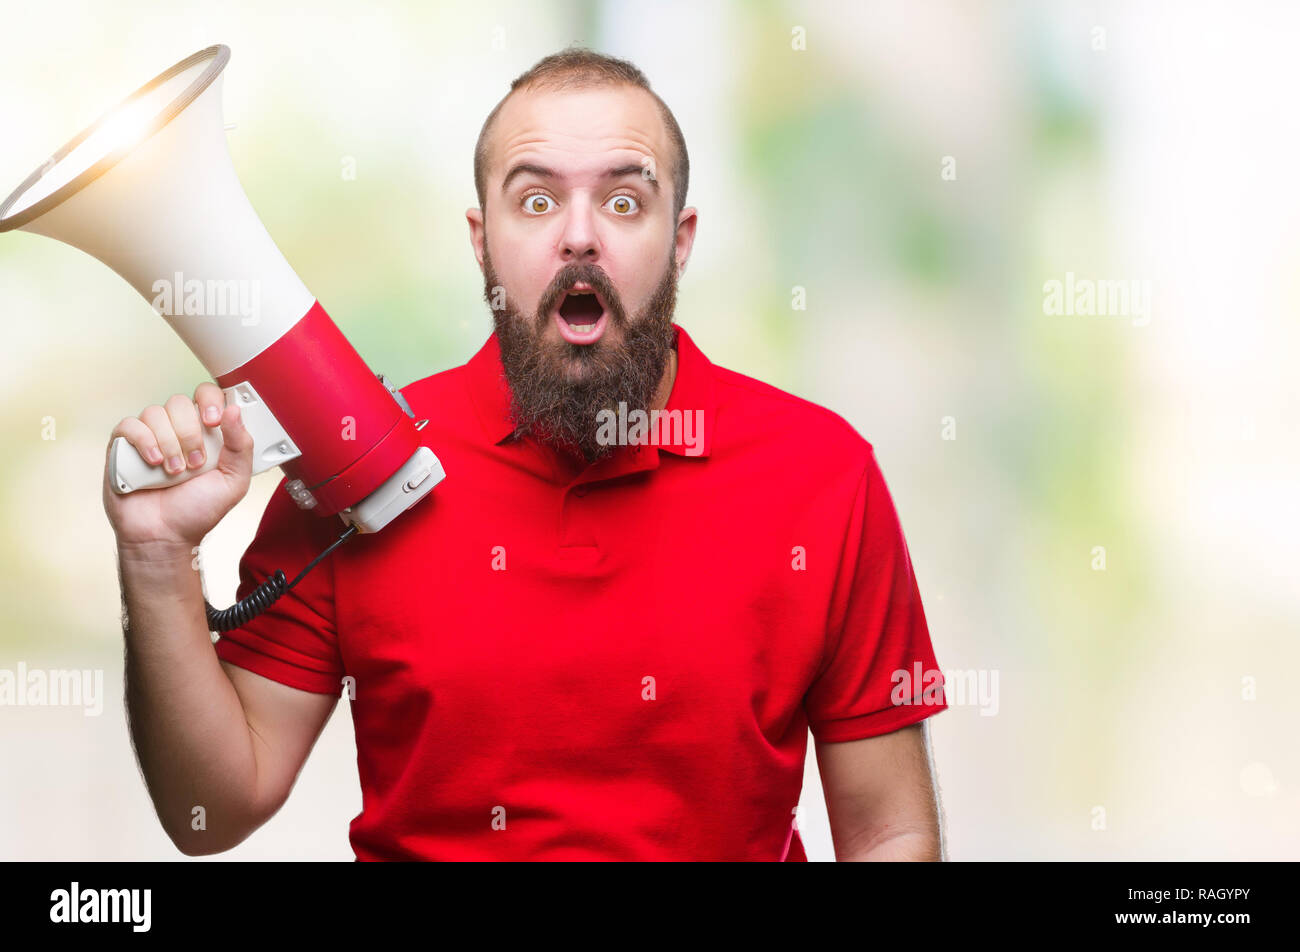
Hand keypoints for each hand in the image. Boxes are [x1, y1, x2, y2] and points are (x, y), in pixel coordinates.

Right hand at [103, 382, 254, 550]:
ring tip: (174, 471)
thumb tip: (235, 411)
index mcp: (205, 433)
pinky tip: (153, 464)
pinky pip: (130, 425)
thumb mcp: (234, 481)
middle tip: (195, 463)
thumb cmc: (197, 511)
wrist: (164, 536)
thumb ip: (242, 446)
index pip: (207, 395)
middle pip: (180, 402)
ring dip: (169, 443)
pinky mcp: (124, 446)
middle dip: (190, 434)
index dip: (210, 401)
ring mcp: (150, 436)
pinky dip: (144, 442)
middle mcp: (177, 430)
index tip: (214, 421)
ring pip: (155, 413)